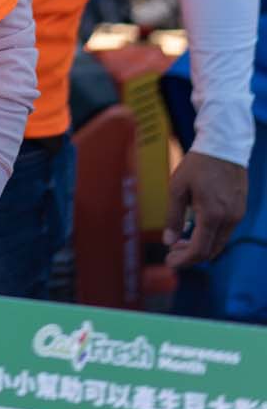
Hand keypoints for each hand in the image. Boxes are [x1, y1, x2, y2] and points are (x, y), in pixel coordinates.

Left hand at [163, 150, 247, 267]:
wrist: (223, 146)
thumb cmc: (197, 164)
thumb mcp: (178, 187)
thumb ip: (173, 216)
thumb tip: (168, 241)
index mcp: (212, 215)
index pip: (199, 250)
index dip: (183, 260)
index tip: (169, 262)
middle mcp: (228, 219)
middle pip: (211, 251)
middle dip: (190, 256)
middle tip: (172, 252)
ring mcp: (237, 215)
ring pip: (219, 243)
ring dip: (201, 247)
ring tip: (181, 241)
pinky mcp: (240, 210)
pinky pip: (225, 231)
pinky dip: (210, 236)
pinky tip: (196, 228)